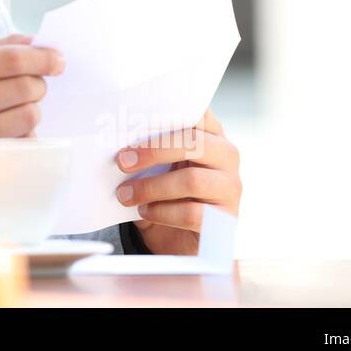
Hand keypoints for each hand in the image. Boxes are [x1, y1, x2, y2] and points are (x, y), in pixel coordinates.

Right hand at [0, 33, 62, 152]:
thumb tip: (40, 43)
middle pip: (25, 88)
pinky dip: (26, 133)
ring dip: (33, 109)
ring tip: (16, 108)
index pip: (10, 59)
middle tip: (33, 85)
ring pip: (29, 116)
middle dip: (39, 84)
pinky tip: (9, 130)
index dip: (41, 58)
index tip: (58, 60)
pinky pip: (25, 142)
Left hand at [114, 108, 240, 254]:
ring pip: (192, 180)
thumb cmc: (166, 192)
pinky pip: (192, 213)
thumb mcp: (157, 167)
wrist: (180, 239)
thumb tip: (120, 144)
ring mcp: (230, 187)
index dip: (172, 111)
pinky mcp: (226, 219)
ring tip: (125, 195)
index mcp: (210, 133)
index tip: (140, 116)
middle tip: (122, 161)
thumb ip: (148, 150)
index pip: (198, 112)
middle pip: (195, 143)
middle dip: (153, 151)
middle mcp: (226, 155)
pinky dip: (162, 212)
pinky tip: (145, 211)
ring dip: (151, 187)